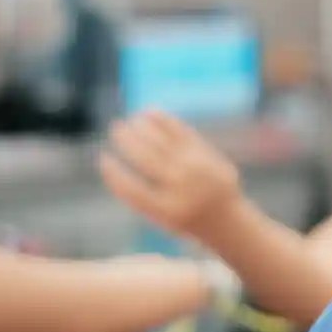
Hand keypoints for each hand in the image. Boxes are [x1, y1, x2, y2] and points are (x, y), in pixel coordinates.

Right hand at [99, 111, 243, 245]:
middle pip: (147, 160)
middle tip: (116, 128)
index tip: (104, 159)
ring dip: (143, 128)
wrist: (227, 219)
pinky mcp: (206, 155)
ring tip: (131, 120)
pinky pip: (181, 133)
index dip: (114, 173)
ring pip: (163, 143)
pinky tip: (150, 112)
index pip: (132, 189)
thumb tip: (111, 169)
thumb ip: (139, 197)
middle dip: (127, 141)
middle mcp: (182, 188)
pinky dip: (164, 121)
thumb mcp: (161, 218)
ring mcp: (196, 169)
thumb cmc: (185, 217)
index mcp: (167, 210)